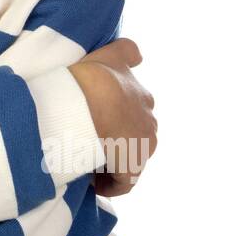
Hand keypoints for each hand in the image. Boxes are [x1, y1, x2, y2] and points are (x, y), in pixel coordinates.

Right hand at [69, 38, 157, 196]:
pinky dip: (110, 184)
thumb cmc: (94, 76)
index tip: (101, 122)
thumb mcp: (110, 54)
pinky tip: (91, 183)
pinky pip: (124, 181)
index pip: (135, 110)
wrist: (91, 99)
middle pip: (134, 135)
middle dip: (116, 140)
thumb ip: (126, 51)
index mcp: (143, 97)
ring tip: (86, 162)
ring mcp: (144, 145)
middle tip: (88, 142)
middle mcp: (149, 121)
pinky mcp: (133, 167)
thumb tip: (139, 56)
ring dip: (112, 161)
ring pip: (129, 157)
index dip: (119, 118)